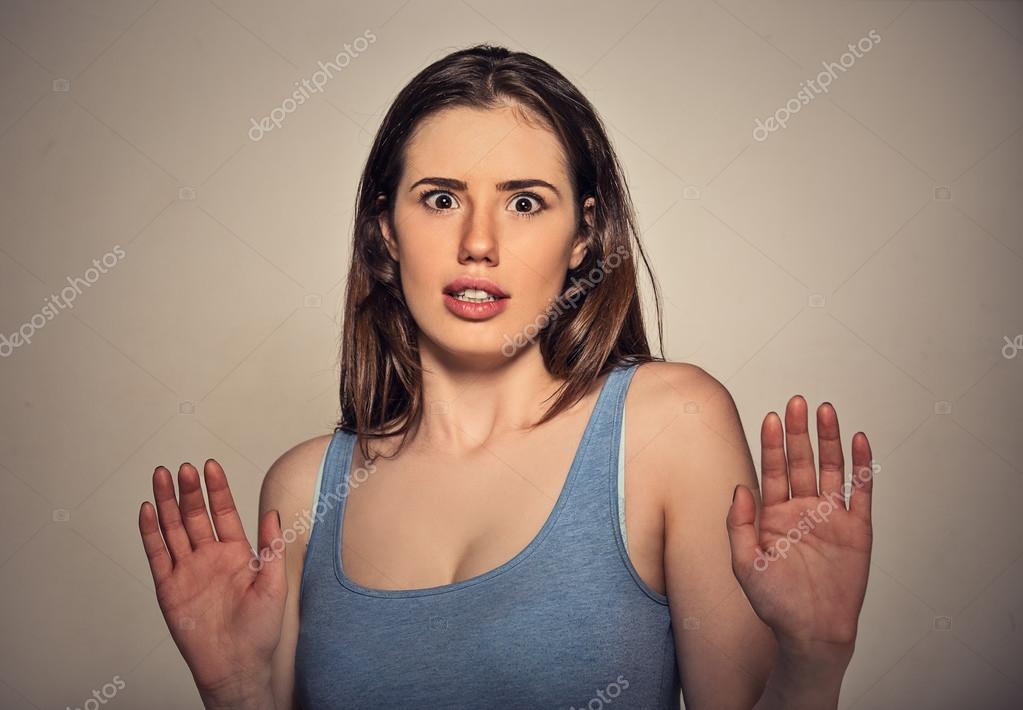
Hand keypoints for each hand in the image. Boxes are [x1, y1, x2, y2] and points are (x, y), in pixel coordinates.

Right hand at [138, 460, 286, 698]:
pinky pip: (157, 555)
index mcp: (236, 553)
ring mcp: (187, 571)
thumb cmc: (260, 630)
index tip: (210, 466)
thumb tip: (273, 514)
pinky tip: (147, 510)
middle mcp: (209, 557)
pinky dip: (150, 532)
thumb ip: (272, 548)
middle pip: (195, 515)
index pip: (224, 512)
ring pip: (173, 529)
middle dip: (188, 491)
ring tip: (160, 476)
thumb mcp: (275, 584)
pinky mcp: (169, 588)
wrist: (236, 665)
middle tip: (182, 468)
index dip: (216, 489)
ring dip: (166, 503)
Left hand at [726, 396, 872, 659]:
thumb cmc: (775, 602)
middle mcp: (803, 509)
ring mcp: (831, 517)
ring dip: (829, 440)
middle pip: (802, 461)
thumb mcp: (744, 563)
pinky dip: (861, 465)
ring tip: (826, 410)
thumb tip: (740, 487)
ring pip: (831, 468)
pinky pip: (861, 491)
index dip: (772, 443)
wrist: (811, 633)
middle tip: (797, 402)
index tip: (771, 416)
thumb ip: (739, 524)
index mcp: (774, 514)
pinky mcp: (858, 529)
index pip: (773, 469)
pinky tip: (859, 440)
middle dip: (798, 431)